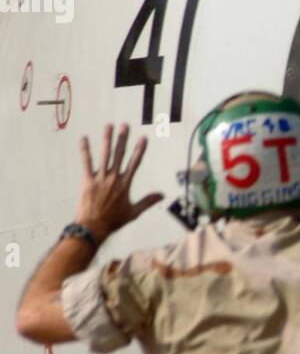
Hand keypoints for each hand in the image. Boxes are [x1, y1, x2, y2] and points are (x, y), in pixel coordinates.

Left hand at [74, 124, 162, 242]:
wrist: (94, 227)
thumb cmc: (113, 221)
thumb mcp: (133, 212)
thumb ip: (148, 201)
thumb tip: (162, 195)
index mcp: (125, 184)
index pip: (134, 163)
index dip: (139, 150)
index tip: (143, 138)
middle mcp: (113, 178)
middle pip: (119, 155)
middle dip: (122, 139)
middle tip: (124, 126)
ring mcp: (100, 178)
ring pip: (104, 155)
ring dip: (107, 140)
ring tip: (109, 127)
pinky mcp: (87, 181)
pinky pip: (86, 162)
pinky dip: (85, 150)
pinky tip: (84, 139)